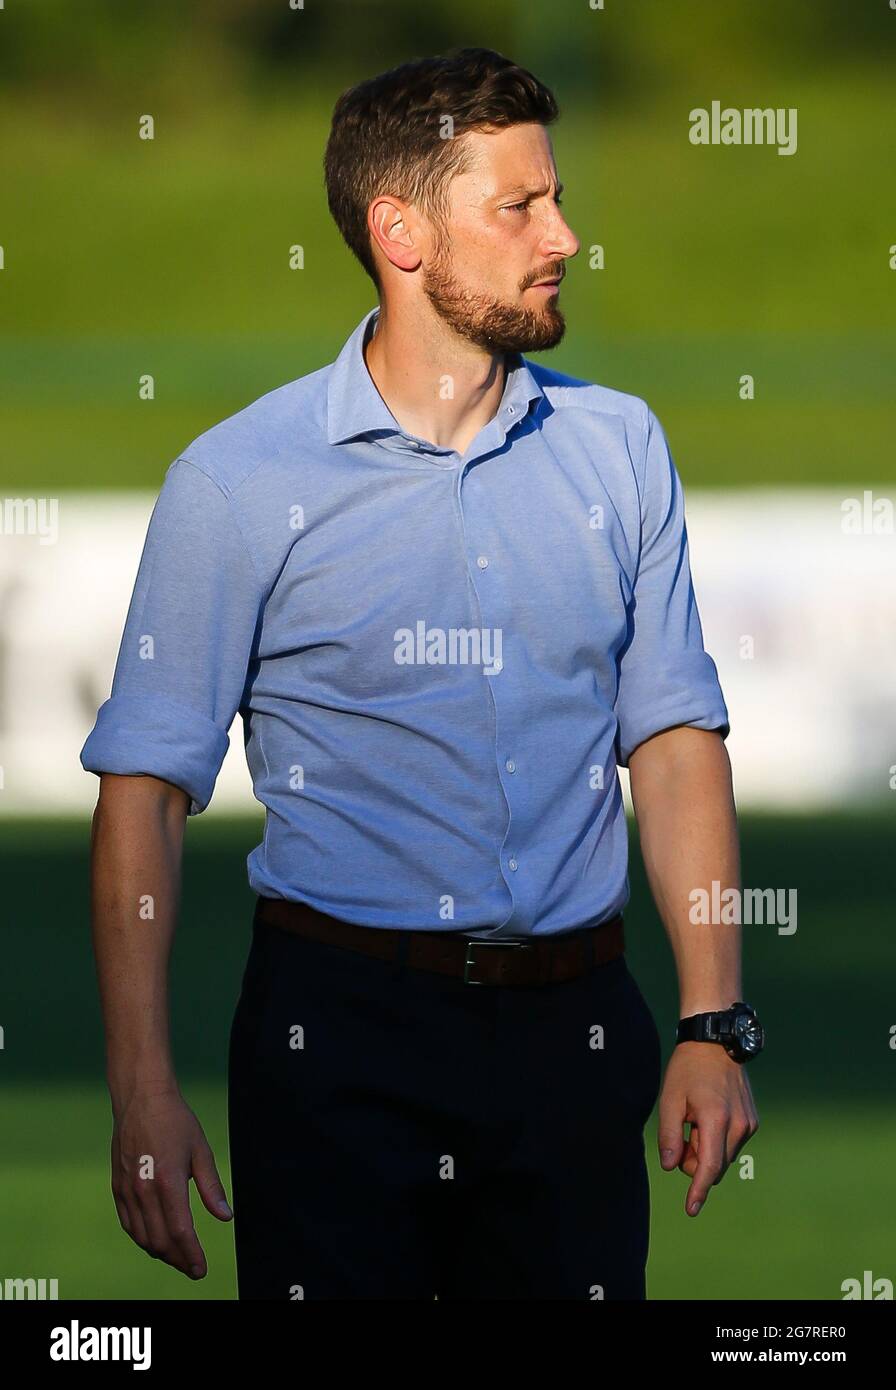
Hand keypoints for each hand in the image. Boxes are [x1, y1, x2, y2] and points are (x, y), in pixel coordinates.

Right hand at [110, 1083, 232, 1278]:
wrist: (141, 1098)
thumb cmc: (175, 1121)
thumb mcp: (201, 1150)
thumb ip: (212, 1187)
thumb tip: (226, 1217)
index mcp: (168, 1180)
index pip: (181, 1231)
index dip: (192, 1254)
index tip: (202, 1269)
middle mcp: (144, 1189)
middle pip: (160, 1240)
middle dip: (179, 1259)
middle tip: (193, 1267)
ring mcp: (127, 1189)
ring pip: (142, 1236)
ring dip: (161, 1253)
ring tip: (178, 1258)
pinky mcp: (117, 1186)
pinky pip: (128, 1224)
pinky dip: (142, 1238)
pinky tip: (155, 1241)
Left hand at [657, 1042, 758, 1215]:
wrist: (716, 1042)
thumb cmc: (688, 1069)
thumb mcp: (670, 1099)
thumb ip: (670, 1135)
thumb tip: (671, 1167)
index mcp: (716, 1119)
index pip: (709, 1167)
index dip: (698, 1190)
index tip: (691, 1209)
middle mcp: (738, 1124)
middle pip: (715, 1165)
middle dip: (694, 1161)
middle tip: (681, 1134)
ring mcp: (749, 1123)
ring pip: (724, 1156)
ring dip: (706, 1150)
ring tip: (694, 1120)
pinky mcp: (752, 1120)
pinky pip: (732, 1143)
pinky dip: (716, 1140)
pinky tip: (706, 1117)